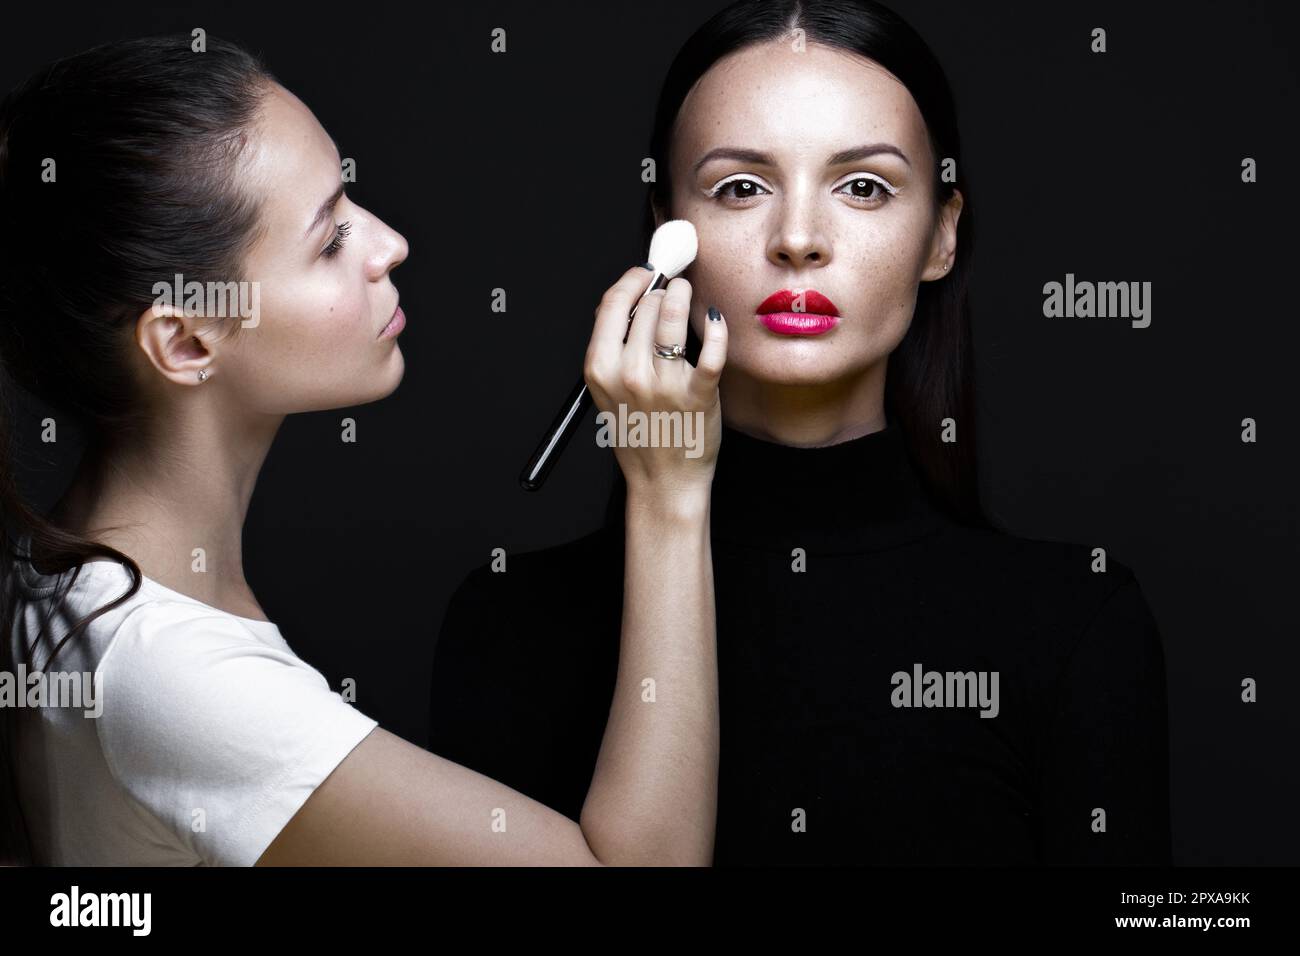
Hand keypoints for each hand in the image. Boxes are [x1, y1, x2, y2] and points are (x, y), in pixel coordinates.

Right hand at [583, 266, 727, 503]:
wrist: (663, 481)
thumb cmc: (640, 433)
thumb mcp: (607, 390)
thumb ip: (613, 347)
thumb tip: (631, 297)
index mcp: (601, 369)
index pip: (612, 305)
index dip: (633, 280)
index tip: (647, 272)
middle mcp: (629, 375)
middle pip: (645, 306)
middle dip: (661, 290)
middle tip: (672, 288)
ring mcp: (663, 385)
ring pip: (673, 316)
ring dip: (683, 295)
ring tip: (688, 295)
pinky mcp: (698, 395)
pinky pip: (711, 350)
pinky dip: (715, 328)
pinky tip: (714, 319)